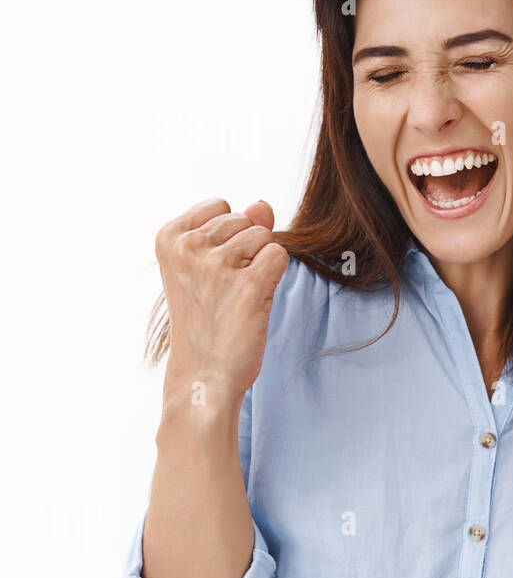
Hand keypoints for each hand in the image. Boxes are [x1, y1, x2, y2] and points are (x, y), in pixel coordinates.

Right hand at [154, 198, 289, 408]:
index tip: (212, 269)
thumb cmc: (205, 320)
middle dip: (246, 250)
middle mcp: (188, 248)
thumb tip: (263, 204)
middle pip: (246, 220)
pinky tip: (254, 299)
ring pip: (265, 236)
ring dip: (260, 264)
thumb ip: (235, 229)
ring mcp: (217, 265)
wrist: (204, 373)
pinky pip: (279, 254)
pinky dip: (275, 275)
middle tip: (226, 288)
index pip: (221, 206)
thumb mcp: (205, 267)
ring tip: (237, 295)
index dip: (228, 236)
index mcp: (168, 238)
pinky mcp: (249, 284)